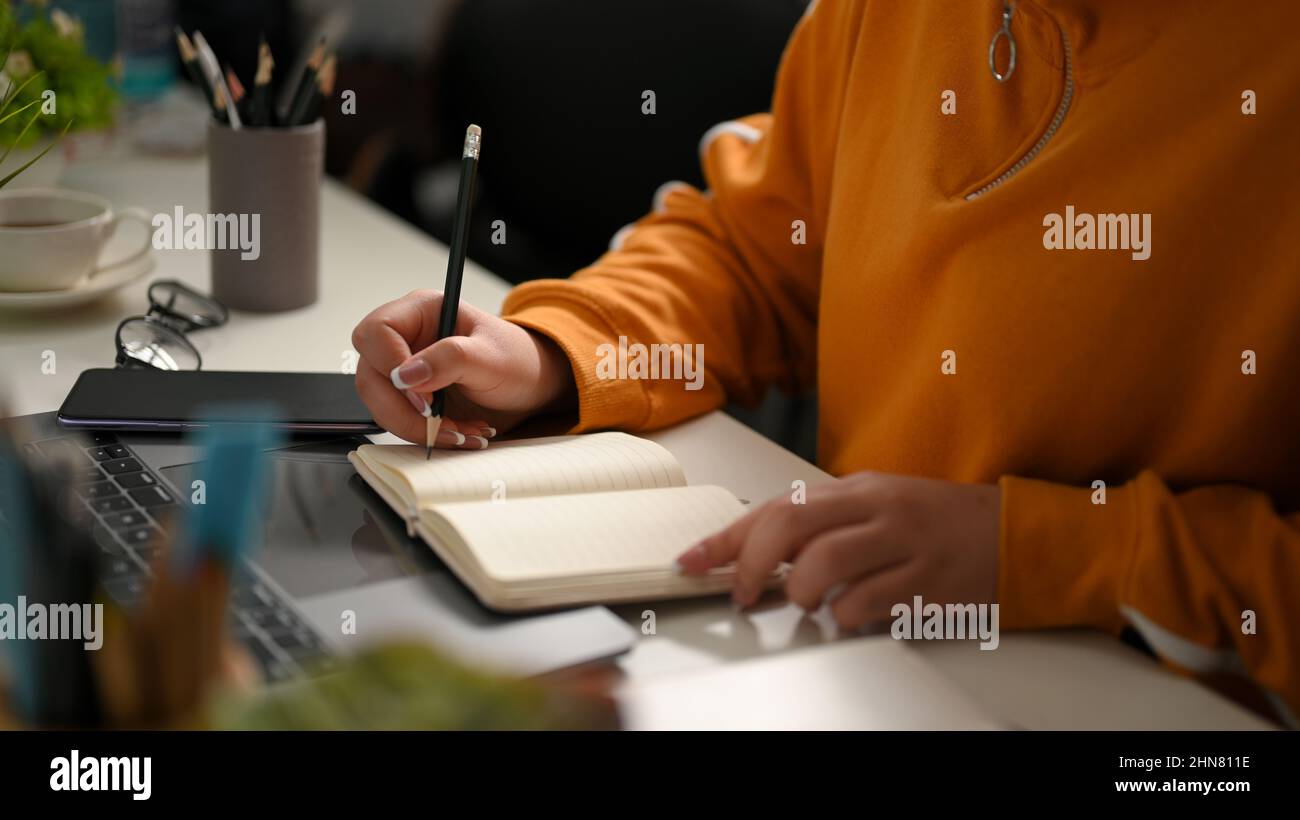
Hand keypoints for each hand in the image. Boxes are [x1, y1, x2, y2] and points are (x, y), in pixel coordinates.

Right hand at [351, 290, 576, 445]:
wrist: (531, 385)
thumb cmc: (517, 359)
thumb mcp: (491, 357)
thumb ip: (450, 360)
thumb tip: (407, 375)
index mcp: (422, 312)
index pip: (378, 332)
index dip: (392, 366)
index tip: (423, 397)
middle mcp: (406, 339)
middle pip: (371, 375)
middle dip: (402, 409)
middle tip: (438, 424)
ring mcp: (405, 369)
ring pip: (380, 403)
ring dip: (416, 427)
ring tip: (460, 433)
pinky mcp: (410, 397)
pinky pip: (398, 420)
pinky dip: (425, 434)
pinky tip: (458, 434)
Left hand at [675, 472, 999, 629]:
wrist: (1010, 533)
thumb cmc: (932, 523)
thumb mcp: (873, 507)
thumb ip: (820, 524)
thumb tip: (753, 553)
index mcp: (854, 489)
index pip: (775, 505)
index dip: (725, 537)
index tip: (690, 561)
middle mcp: (874, 508)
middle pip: (791, 523)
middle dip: (751, 564)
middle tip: (745, 594)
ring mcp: (903, 542)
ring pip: (825, 562)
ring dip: (800, 591)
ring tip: (807, 604)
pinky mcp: (928, 580)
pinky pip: (869, 601)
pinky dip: (846, 615)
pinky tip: (851, 616)